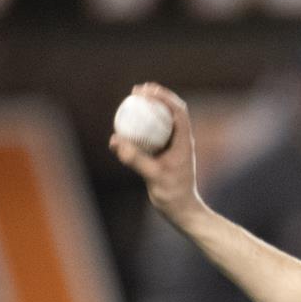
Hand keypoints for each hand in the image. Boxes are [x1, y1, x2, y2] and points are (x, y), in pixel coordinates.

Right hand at [109, 82, 204, 220]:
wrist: (182, 211)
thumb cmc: (172, 195)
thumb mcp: (153, 176)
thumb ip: (135, 159)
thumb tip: (116, 141)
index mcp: (184, 141)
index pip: (177, 111)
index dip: (163, 96)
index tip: (146, 91)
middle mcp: (180, 141)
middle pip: (171, 110)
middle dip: (156, 96)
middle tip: (137, 90)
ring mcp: (172, 147)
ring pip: (162, 121)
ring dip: (149, 109)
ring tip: (133, 100)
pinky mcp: (164, 154)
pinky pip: (152, 135)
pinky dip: (142, 127)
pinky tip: (126, 126)